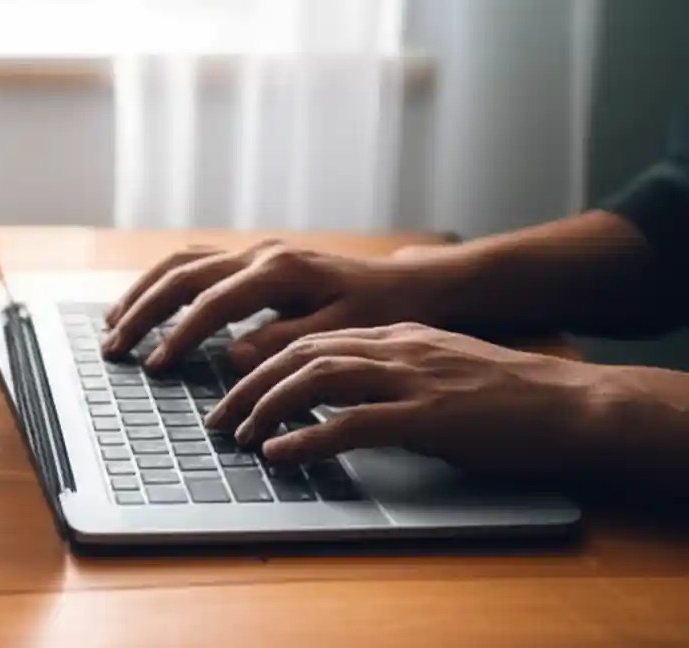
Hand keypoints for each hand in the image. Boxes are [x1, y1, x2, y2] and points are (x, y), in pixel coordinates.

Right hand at [103, 241, 445, 371]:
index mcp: (281, 271)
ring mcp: (254, 252)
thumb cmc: (379, 312)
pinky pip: (195, 265)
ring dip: (143, 292)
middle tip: (114, 346)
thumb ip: (285, 342)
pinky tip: (145, 306)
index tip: (155, 365)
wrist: (405, 284)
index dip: (179, 334)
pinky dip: (162, 284)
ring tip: (113, 325)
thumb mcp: (342, 333)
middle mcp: (261, 254)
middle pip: (183, 276)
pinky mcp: (252, 260)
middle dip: (143, 311)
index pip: (213, 302)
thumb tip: (233, 356)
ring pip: (182, 263)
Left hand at [205, 323, 603, 476]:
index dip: (264, 364)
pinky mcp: (428, 415)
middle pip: (300, 354)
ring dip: (267, 408)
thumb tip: (342, 397)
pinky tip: (281, 454)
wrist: (570, 404)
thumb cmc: (504, 394)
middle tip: (218, 417)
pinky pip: (352, 424)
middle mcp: (395, 346)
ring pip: (316, 379)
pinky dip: (308, 439)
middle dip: (250, 385)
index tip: (234, 390)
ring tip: (239, 435)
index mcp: (394, 334)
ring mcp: (411, 378)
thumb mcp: (436, 368)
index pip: (311, 339)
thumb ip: (389, 372)